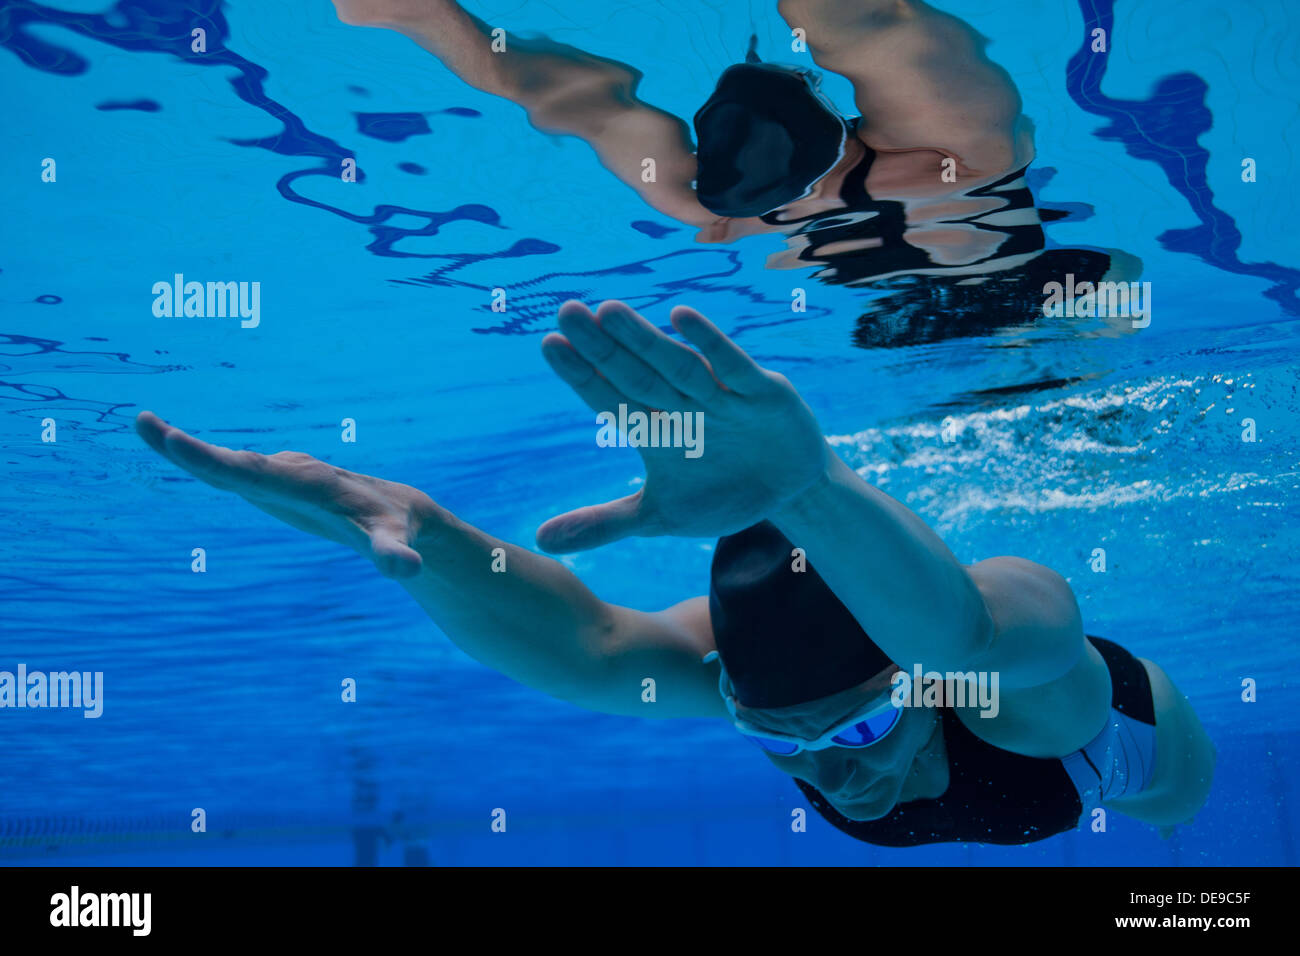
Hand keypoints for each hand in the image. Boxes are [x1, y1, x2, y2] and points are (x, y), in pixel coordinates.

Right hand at [134, 411, 435, 578]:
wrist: (397, 508)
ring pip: (227, 464)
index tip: (178, 444)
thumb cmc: (392, 526)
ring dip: (187, 449)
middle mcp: (289, 470)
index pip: (258, 473)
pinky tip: (169, 445)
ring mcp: (278, 474)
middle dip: (191, 450)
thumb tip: (408, 568)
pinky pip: (231, 471)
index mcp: (308, 482)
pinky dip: (200, 460)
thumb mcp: (394, 542)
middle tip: (144, 423)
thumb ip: (395, 554)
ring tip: (144, 424)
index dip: (217, 463)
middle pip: (234, 463)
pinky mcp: (272, 482)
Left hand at [538, 300, 829, 551]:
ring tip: (609, 311)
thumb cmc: (719, 494)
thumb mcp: (659, 516)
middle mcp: (681, 404)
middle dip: (603, 347)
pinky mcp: (762, 392)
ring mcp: (720, 396)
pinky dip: (710, 344)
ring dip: (644, 340)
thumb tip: (538, 541)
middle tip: (567, 312)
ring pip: (676, 366)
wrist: (789, 493)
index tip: (549, 346)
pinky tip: (680, 316)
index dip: (582, 374)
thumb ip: (603, 523)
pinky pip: (732, 366)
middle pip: (635, 374)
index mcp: (653, 429)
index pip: (610, 398)